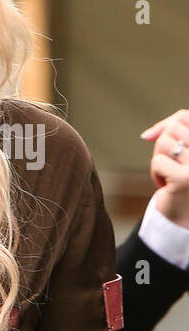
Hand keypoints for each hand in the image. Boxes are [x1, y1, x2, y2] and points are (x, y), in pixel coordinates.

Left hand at [140, 109, 188, 226]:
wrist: (188, 214)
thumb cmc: (187, 176)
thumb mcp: (184, 149)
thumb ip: (171, 132)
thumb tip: (146, 135)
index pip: (185, 116)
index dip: (170, 125)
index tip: (171, 143)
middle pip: (173, 127)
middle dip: (164, 144)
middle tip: (172, 162)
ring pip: (164, 143)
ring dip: (159, 158)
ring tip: (171, 173)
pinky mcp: (184, 179)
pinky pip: (157, 162)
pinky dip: (156, 173)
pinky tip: (167, 185)